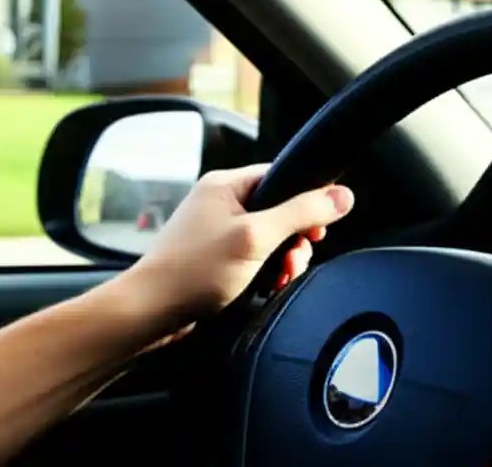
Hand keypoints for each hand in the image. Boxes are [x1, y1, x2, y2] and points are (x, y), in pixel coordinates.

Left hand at [120, 164, 353, 335]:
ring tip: (279, 278)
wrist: (149, 314)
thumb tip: (343, 195)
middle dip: (295, 238)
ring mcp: (216, 233)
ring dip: (283, 259)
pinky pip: (254, 258)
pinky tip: (266, 288)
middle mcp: (219, 204)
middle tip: (294, 259)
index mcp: (225, 185)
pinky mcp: (214, 260)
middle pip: (280, 210)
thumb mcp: (256, 237)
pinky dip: (266, 272)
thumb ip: (301, 213)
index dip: (306, 200)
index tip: (317, 228)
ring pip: (270, 238)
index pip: (281, 176)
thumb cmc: (194, 272)